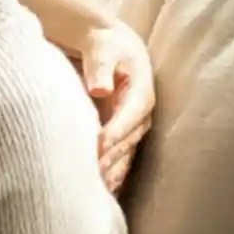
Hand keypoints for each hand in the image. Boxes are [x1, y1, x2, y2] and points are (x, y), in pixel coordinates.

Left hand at [73, 21, 154, 191]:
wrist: (108, 46)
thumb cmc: (104, 44)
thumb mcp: (101, 47)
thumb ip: (99, 66)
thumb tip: (99, 89)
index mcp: (141, 89)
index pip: (131, 114)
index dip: (117, 130)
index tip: (100, 145)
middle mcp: (141, 111)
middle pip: (128, 138)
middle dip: (112, 156)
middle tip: (92, 173)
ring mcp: (132, 124)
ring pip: (125, 152)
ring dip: (113, 170)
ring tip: (97, 189)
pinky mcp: (121, 133)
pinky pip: (120, 156)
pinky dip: (113, 172)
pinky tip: (104, 190)